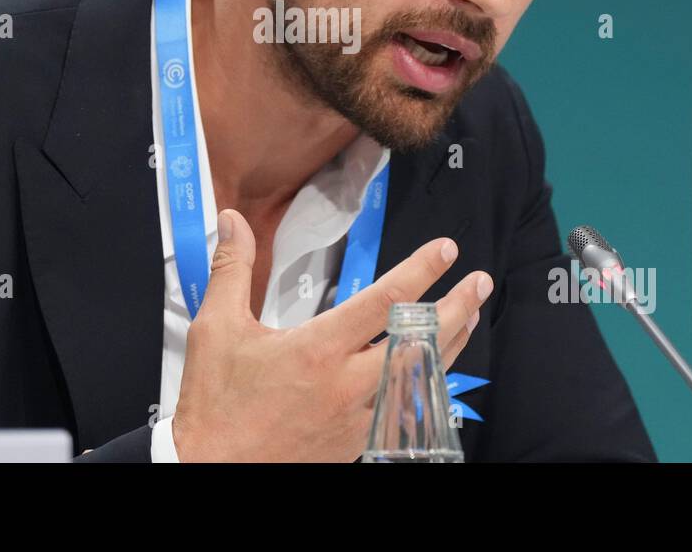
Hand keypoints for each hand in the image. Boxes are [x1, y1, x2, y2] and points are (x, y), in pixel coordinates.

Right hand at [169, 207, 491, 461]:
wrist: (210, 470)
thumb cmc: (215, 403)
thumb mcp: (217, 328)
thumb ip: (231, 268)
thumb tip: (233, 220)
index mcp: (317, 349)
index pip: (383, 302)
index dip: (420, 271)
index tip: (445, 251)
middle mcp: (346, 384)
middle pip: (419, 342)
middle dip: (457, 308)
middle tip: (480, 282)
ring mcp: (356, 419)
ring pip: (419, 378)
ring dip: (451, 345)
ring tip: (471, 318)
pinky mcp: (356, 445)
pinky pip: (403, 411)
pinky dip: (425, 385)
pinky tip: (434, 372)